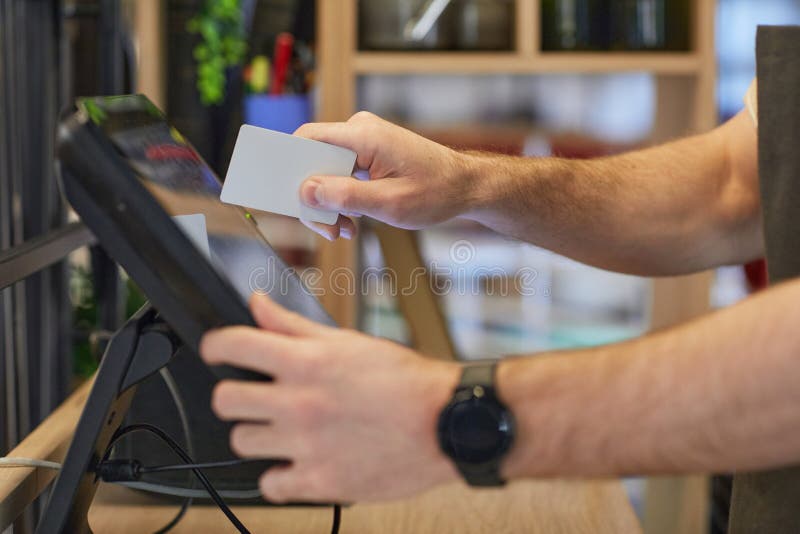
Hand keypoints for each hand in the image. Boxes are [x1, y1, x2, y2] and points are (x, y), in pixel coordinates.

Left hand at [199, 294, 460, 502]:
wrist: (444, 423)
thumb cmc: (404, 381)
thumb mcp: (348, 342)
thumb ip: (294, 326)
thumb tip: (258, 304)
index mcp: (305, 362)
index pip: (232, 346)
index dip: (215, 346)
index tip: (216, 352)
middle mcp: (298, 403)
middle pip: (224, 400)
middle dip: (233, 394)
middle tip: (252, 395)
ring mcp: (306, 446)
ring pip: (242, 442)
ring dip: (256, 433)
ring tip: (281, 429)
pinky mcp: (320, 482)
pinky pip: (270, 486)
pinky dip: (278, 475)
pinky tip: (295, 462)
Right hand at [294, 112, 480, 239]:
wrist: (466, 186)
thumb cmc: (436, 191)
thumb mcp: (388, 203)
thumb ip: (345, 196)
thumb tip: (305, 191)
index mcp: (363, 135)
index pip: (306, 139)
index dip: (288, 166)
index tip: (283, 196)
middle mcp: (359, 131)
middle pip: (312, 160)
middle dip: (313, 198)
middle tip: (326, 229)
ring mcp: (363, 142)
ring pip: (324, 171)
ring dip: (327, 203)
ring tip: (342, 230)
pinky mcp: (368, 154)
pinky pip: (339, 174)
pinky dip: (340, 199)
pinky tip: (349, 223)